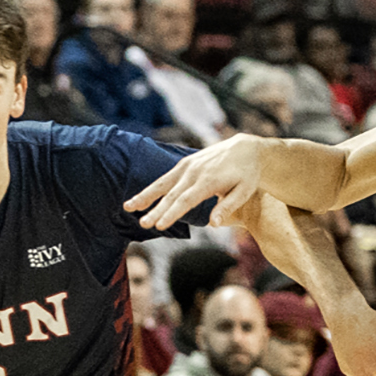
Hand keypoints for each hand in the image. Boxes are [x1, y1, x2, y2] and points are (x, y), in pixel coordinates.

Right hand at [123, 134, 266, 229]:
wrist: (245, 149)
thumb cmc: (247, 174)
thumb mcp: (244, 192)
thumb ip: (227, 207)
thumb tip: (213, 224)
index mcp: (208, 181)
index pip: (186, 201)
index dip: (172, 214)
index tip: (159, 226)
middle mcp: (194, 172)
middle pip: (171, 195)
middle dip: (155, 210)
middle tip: (143, 224)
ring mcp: (187, 166)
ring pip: (162, 184)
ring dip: (145, 196)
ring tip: (128, 207)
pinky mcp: (184, 164)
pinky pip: (165, 178)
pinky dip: (152, 188)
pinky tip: (140, 198)